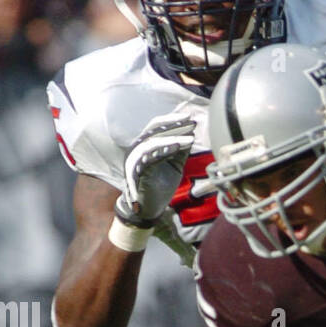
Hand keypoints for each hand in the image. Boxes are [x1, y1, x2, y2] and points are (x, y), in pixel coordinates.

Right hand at [115, 111, 195, 227]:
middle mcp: (137, 148)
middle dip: (174, 124)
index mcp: (145, 145)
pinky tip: (178, 146)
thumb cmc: (160, 186)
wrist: (148, 209)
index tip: (190, 117)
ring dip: (172, 137)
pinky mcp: (137, 171)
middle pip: (154, 129)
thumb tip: (190, 134)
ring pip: (153, 141)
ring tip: (189, 137)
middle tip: (190, 122)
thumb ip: (179, 150)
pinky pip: (150, 156)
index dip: (172, 120)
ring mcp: (135, 159)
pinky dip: (165, 149)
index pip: (157, 126)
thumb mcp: (174, 165)